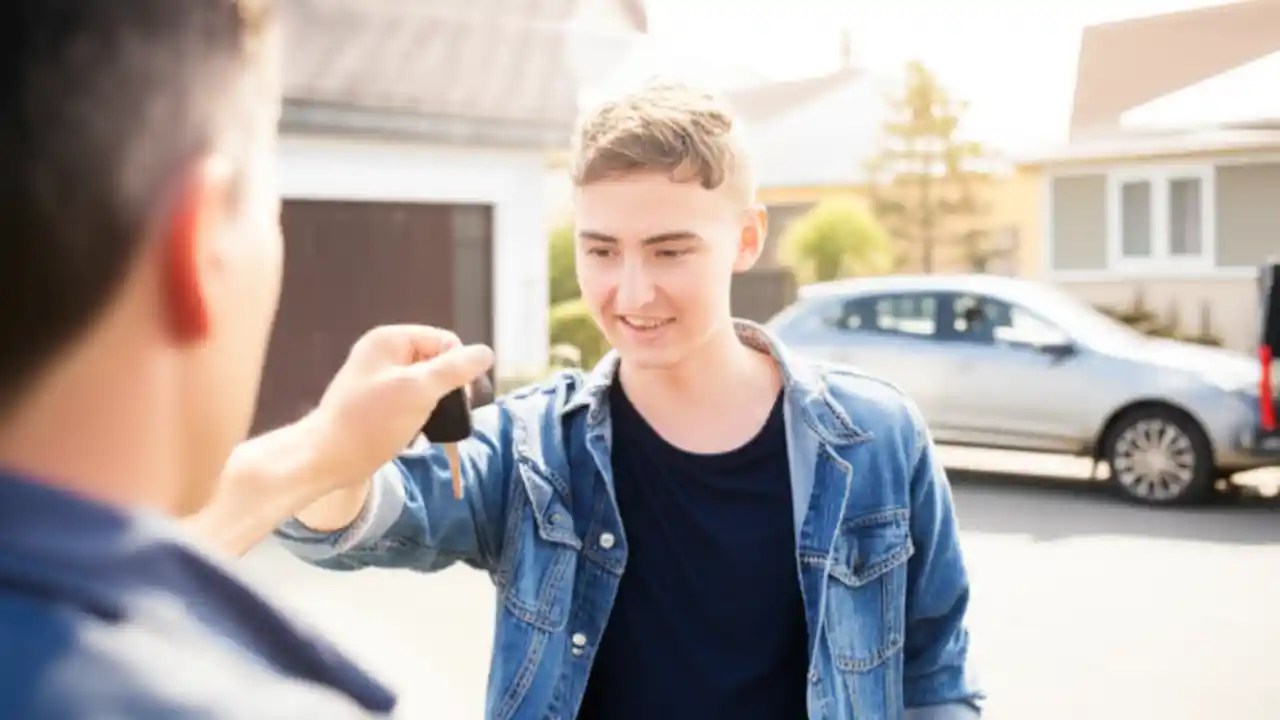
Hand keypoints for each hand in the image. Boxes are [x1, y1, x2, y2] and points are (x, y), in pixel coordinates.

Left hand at [304, 324, 493, 494]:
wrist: (327, 459)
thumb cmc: (371, 422)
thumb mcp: (419, 391)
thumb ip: (455, 369)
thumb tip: (487, 353)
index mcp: (389, 339)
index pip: (445, 340)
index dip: (458, 367)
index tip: (460, 399)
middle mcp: (383, 352)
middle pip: (437, 360)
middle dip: (447, 386)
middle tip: (445, 413)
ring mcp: (379, 377)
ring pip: (426, 383)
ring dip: (436, 403)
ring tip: (431, 424)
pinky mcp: (376, 402)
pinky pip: (411, 399)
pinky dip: (421, 413)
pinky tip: (417, 431)